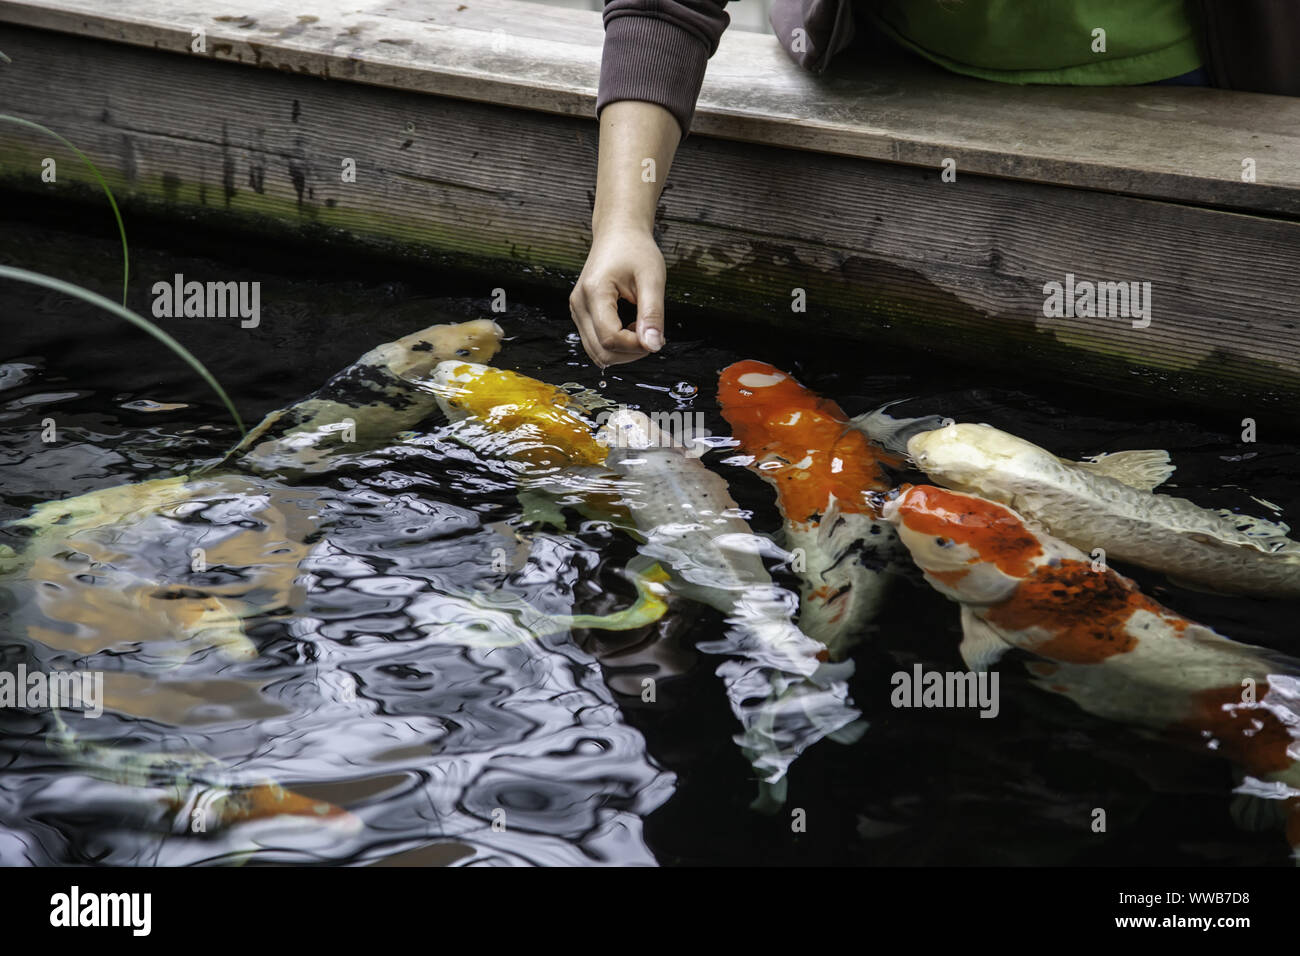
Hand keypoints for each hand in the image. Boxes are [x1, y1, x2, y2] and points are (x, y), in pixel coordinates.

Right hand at [569, 224, 665, 366]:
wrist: (618, 233)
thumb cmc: (636, 250)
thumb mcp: (652, 278)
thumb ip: (653, 314)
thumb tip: (654, 346)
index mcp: (594, 292)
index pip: (611, 338)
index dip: (636, 346)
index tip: (656, 336)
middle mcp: (579, 303)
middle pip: (601, 351)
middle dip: (631, 353)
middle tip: (652, 334)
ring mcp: (576, 310)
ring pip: (597, 352)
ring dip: (623, 351)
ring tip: (641, 328)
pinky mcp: (580, 313)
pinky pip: (595, 343)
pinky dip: (615, 345)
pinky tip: (630, 327)